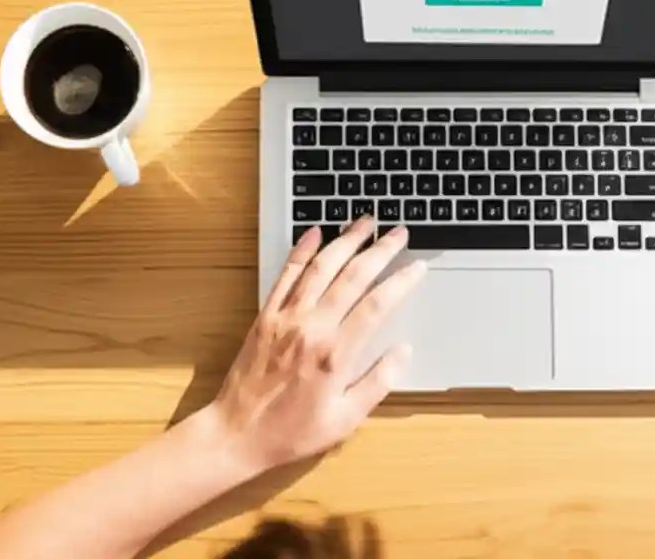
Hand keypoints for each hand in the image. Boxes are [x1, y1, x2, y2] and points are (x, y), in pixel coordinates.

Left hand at [206, 217, 424, 474]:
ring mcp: (286, 318)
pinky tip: (315, 232)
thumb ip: (378, 382)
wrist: (237, 434)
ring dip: (345, 240)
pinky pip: (286, 275)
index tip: (417, 267)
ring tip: (364, 222)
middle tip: (398, 233)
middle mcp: (312, 328)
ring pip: (320, 267)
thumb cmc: (292, 432)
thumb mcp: (346, 420)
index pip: (377, 305)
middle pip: (352, 276)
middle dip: (379, 250)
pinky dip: (301, 250)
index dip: (401, 282)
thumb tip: (402, 352)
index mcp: (336, 354)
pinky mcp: (266, 316)